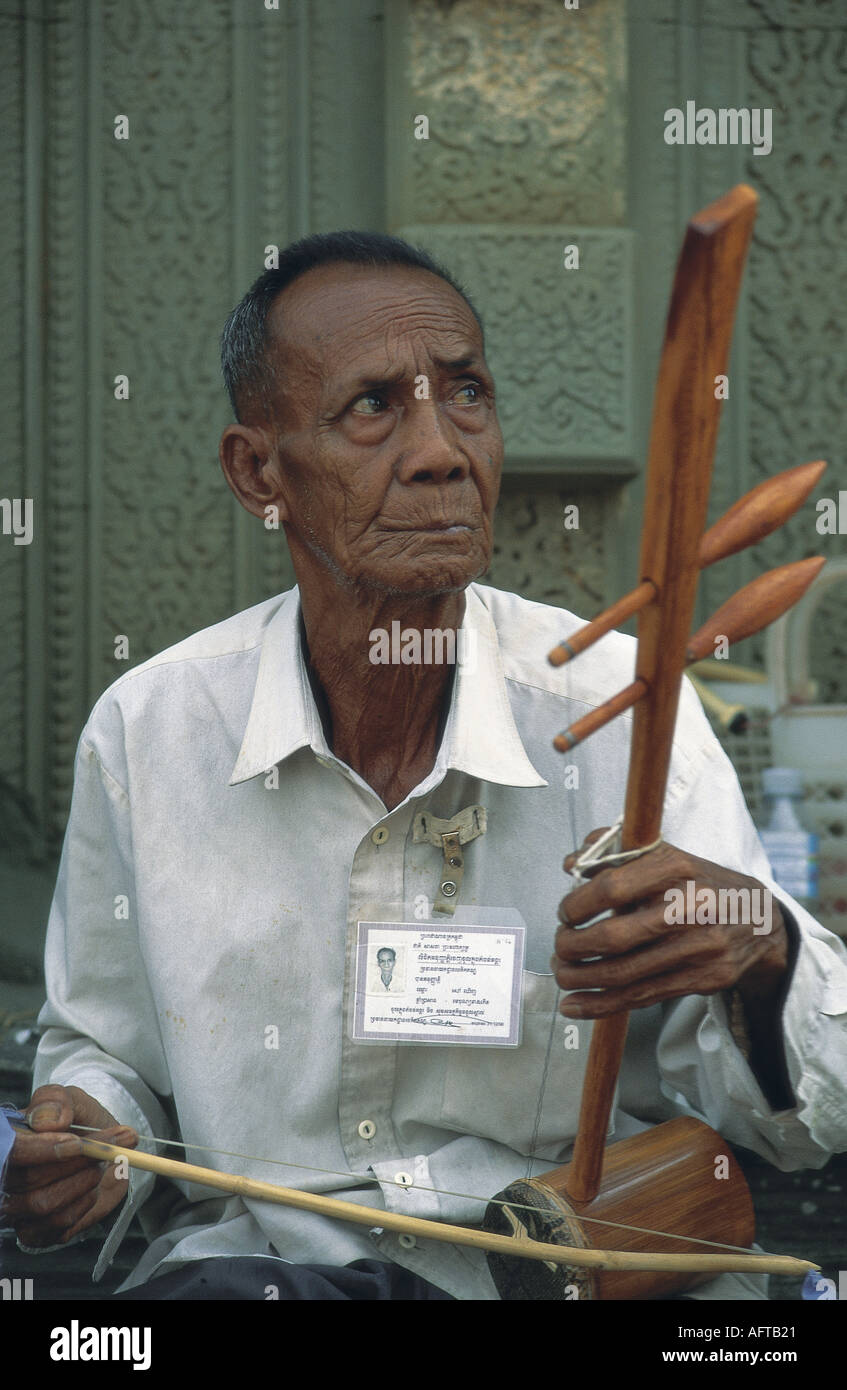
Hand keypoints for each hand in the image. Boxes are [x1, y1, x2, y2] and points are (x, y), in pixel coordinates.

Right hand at [2, 1084, 137, 1246]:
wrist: (102, 1154)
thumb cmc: (80, 1124)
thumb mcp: (72, 1100)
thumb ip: (57, 1100)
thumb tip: (46, 1121)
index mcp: (7, 1141)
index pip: (13, 1150)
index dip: (44, 1149)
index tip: (78, 1143)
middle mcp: (4, 1177)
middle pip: (30, 1179)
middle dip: (76, 1162)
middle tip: (108, 1148)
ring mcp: (16, 1207)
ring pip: (44, 1203)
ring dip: (83, 1182)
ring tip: (100, 1165)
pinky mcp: (34, 1231)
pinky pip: (59, 1224)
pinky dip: (84, 1203)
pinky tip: (92, 1188)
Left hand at [551, 833, 788, 1019]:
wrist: (760, 918)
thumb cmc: (700, 883)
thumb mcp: (667, 855)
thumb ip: (616, 850)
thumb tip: (571, 864)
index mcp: (677, 867)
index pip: (612, 887)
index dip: (577, 904)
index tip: (565, 913)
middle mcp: (690, 907)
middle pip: (615, 937)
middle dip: (573, 946)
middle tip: (560, 945)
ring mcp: (699, 947)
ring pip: (625, 974)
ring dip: (581, 979)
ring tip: (562, 973)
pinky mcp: (703, 979)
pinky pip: (642, 997)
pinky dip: (602, 1004)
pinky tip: (576, 1005)